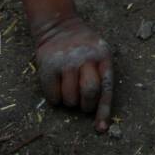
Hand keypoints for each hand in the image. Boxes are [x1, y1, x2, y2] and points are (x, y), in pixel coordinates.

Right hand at [34, 14, 113, 131]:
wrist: (58, 26)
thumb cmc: (84, 47)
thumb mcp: (99, 53)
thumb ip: (102, 78)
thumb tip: (101, 121)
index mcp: (102, 55)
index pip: (106, 87)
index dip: (104, 110)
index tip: (100, 129)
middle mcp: (85, 57)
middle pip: (89, 93)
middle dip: (86, 105)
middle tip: (83, 103)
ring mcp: (66, 61)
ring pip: (70, 99)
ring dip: (70, 101)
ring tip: (69, 86)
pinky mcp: (48, 67)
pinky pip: (53, 97)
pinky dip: (55, 98)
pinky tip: (56, 84)